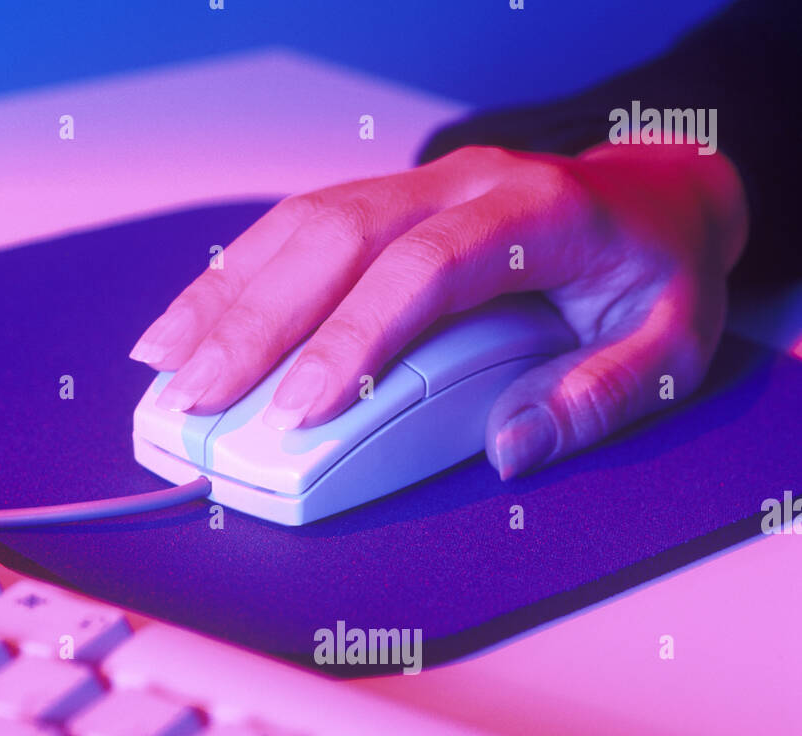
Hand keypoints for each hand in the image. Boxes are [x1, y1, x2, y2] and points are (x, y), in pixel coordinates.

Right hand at [130, 141, 747, 477]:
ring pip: (300, 228)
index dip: (353, 340)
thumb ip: (598, 397)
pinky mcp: (389, 206)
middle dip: (256, 325)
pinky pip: (297, 230)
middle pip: (335, 241)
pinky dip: (236, 278)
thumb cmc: (658, 272)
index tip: (299, 412)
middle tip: (197, 401)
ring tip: (167, 368)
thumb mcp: (670, 346)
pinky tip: (190, 323)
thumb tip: (510, 449)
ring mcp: (418, 188)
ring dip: (226, 299)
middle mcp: (462, 184)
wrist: (661, 197)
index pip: (424, 272)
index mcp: (536, 213)